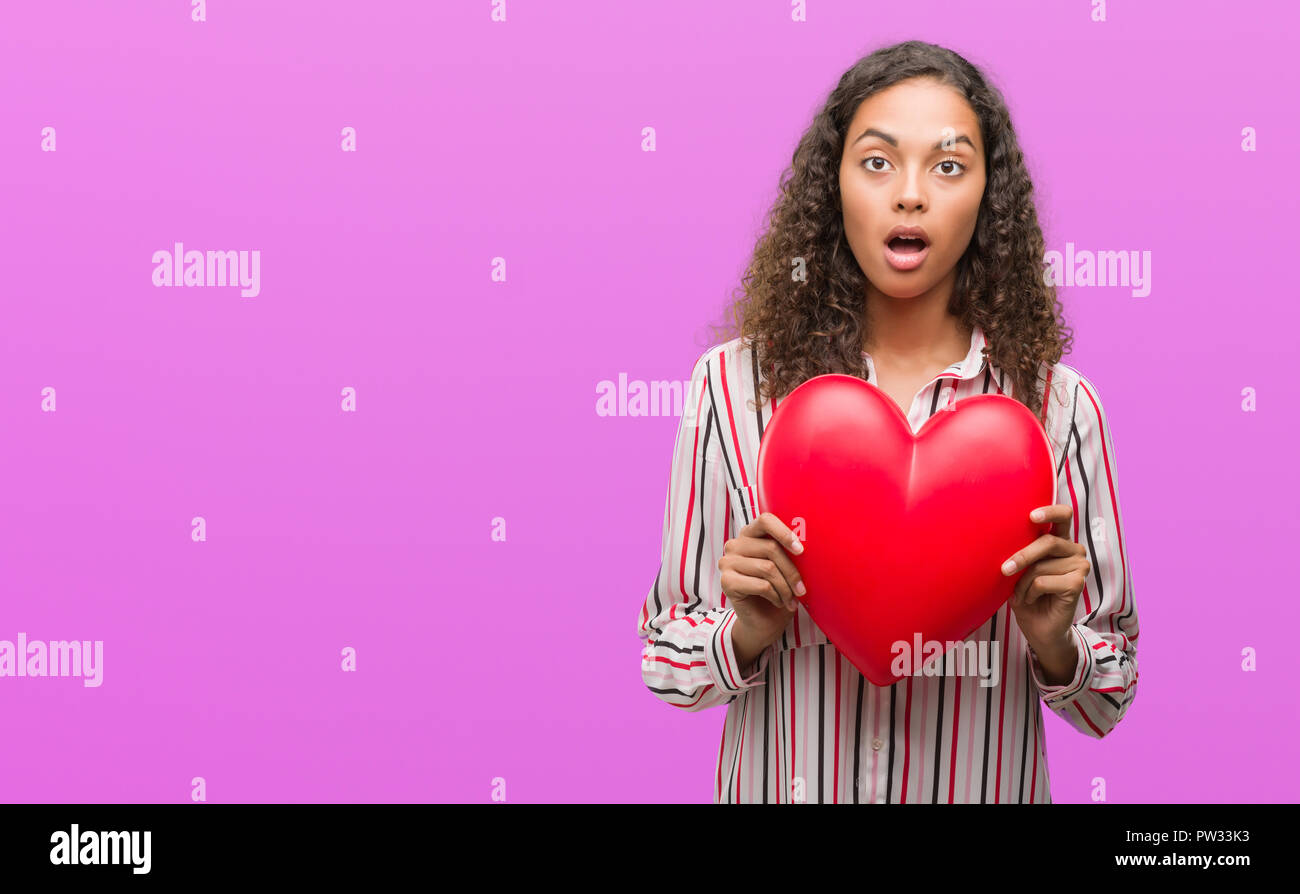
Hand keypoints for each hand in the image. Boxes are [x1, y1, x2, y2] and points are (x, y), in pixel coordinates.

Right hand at [719, 512, 803, 649]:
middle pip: (771, 548)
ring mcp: (727, 562)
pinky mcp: (726, 581)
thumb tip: (807, 545)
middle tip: (802, 590)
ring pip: (767, 568)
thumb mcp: (785, 568)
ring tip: (791, 600)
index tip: (800, 551)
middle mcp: (735, 545)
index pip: (765, 520)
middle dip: (792, 572)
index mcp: (750, 535)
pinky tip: (778, 602)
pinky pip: (761, 585)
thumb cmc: (778, 592)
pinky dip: (776, 596)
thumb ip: (789, 552)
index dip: (784, 532)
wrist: (763, 622)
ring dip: (785, 588)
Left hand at [1002, 504, 1089, 651]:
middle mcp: (1073, 550)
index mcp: (1060, 540)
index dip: (1050, 512)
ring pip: (1040, 566)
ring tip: (1022, 594)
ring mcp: (1080, 566)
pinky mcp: (1078, 583)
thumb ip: (1020, 551)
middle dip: (1022, 556)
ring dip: (1023, 583)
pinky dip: (1030, 592)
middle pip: (1047, 542)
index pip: (1063, 515)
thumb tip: (1000, 537)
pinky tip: (1033, 599)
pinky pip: (1042, 581)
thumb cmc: (1026, 595)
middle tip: (1004, 570)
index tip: (1031, 516)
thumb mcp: (1019, 569)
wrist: (1039, 628)